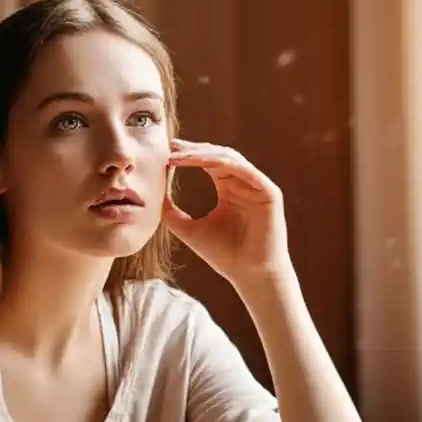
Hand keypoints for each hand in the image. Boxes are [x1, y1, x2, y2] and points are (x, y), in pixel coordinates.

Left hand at [164, 139, 291, 289]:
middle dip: (192, 149)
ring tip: (178, 155)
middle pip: (216, 155)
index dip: (186, 155)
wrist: (250, 276)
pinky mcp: (269, 192)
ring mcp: (257, 186)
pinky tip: (199, 161)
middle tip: (168, 146)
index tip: (162, 152)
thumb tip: (152, 195)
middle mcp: (243, 183)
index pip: (206, 163)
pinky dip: (220, 162)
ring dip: (202, 154)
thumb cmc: (224, 256)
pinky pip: (243, 169)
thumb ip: (171, 212)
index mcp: (228, 189)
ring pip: (228, 158)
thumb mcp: (189, 230)